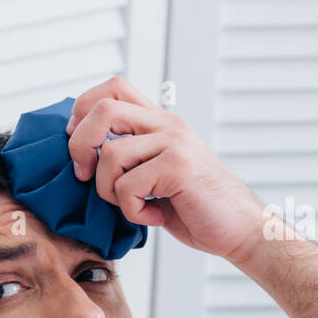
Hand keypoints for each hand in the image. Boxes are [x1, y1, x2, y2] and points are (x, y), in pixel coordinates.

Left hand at [65, 76, 265, 263]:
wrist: (238, 229)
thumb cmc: (193, 207)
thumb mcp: (153, 174)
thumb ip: (128, 158)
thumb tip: (81, 156)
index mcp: (159, 122)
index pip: (113, 87)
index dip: (83, 110)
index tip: (80, 146)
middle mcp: (167, 124)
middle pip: (103, 109)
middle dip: (79, 146)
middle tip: (85, 176)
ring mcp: (175, 142)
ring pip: (110, 154)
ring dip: (107, 190)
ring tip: (132, 204)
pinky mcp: (179, 166)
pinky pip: (127, 186)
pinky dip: (132, 211)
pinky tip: (152, 215)